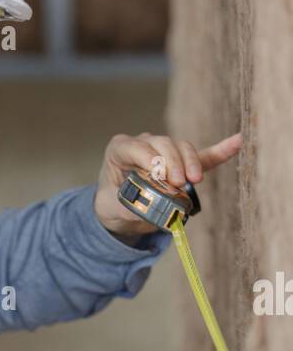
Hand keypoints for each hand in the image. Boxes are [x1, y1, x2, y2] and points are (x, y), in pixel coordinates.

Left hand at [93, 130, 242, 236]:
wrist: (118, 209)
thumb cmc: (112, 204)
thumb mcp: (112, 207)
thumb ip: (130, 205)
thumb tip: (153, 206)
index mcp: (121, 149)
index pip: (135, 146)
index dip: (149, 158)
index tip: (159, 175)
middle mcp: (144, 144)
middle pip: (163, 144)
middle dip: (173, 162)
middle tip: (177, 184)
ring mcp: (165, 151)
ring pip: (182, 148)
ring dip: (190, 163)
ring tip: (193, 181)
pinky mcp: (183, 163)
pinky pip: (203, 157)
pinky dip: (220, 151)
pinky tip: (237, 142)